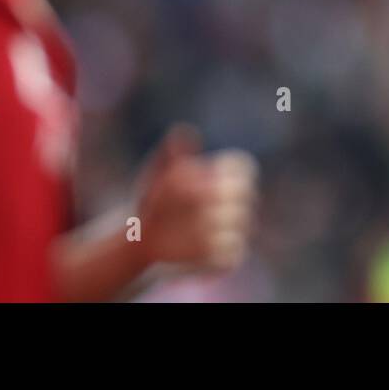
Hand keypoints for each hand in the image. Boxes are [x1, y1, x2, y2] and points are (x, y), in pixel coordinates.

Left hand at [132, 125, 257, 271]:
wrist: (142, 236)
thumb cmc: (153, 199)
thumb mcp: (156, 173)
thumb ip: (171, 153)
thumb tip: (184, 131)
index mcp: (225, 177)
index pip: (245, 167)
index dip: (226, 171)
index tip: (200, 175)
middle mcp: (235, 204)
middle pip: (246, 195)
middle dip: (218, 195)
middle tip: (188, 198)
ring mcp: (234, 231)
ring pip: (242, 224)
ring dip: (215, 222)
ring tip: (187, 224)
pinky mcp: (228, 258)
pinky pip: (232, 254)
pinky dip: (214, 251)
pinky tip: (191, 246)